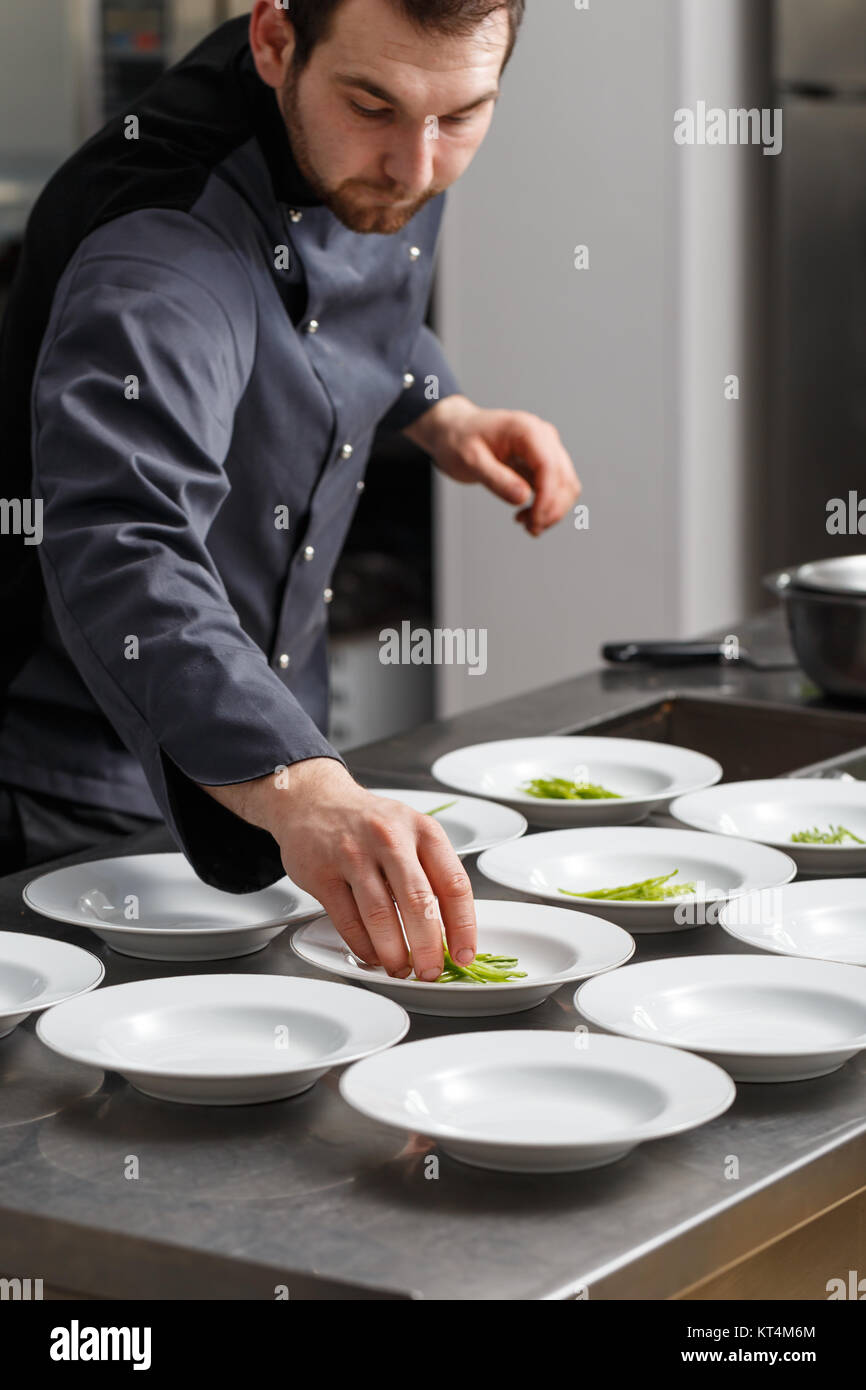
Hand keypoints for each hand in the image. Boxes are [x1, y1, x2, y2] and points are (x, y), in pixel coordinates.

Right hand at [203, 759, 476, 979]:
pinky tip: (373, 955)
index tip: (465, 954)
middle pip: (418, 902)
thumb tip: (450, 931)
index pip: (453, 883)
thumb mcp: (411, 831)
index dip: (463, 926)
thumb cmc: (370, 824)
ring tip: (401, 969)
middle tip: (430, 971)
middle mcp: (390, 838)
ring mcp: (353, 854)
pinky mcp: (322, 873)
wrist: (314, 800)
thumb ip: (431, 872)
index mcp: (422, 830)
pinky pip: (347, 920)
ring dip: (393, 952)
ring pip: (380, 915)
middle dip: (428, 947)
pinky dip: (363, 946)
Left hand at [405, 394, 581, 536]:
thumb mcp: (470, 460)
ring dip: (553, 511)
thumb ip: (496, 478)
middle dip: (552, 509)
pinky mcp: (542, 464)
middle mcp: (542, 437)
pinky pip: (555, 489)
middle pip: (564, 478)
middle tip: (530, 529)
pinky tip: (526, 516)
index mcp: (526, 429)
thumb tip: (522, 498)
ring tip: (529, 526)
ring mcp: (545, 450)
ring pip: (566, 486)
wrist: (455, 432)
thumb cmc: (459, 440)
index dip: (547, 498)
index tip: (534, 521)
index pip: (549, 466)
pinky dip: (547, 507)